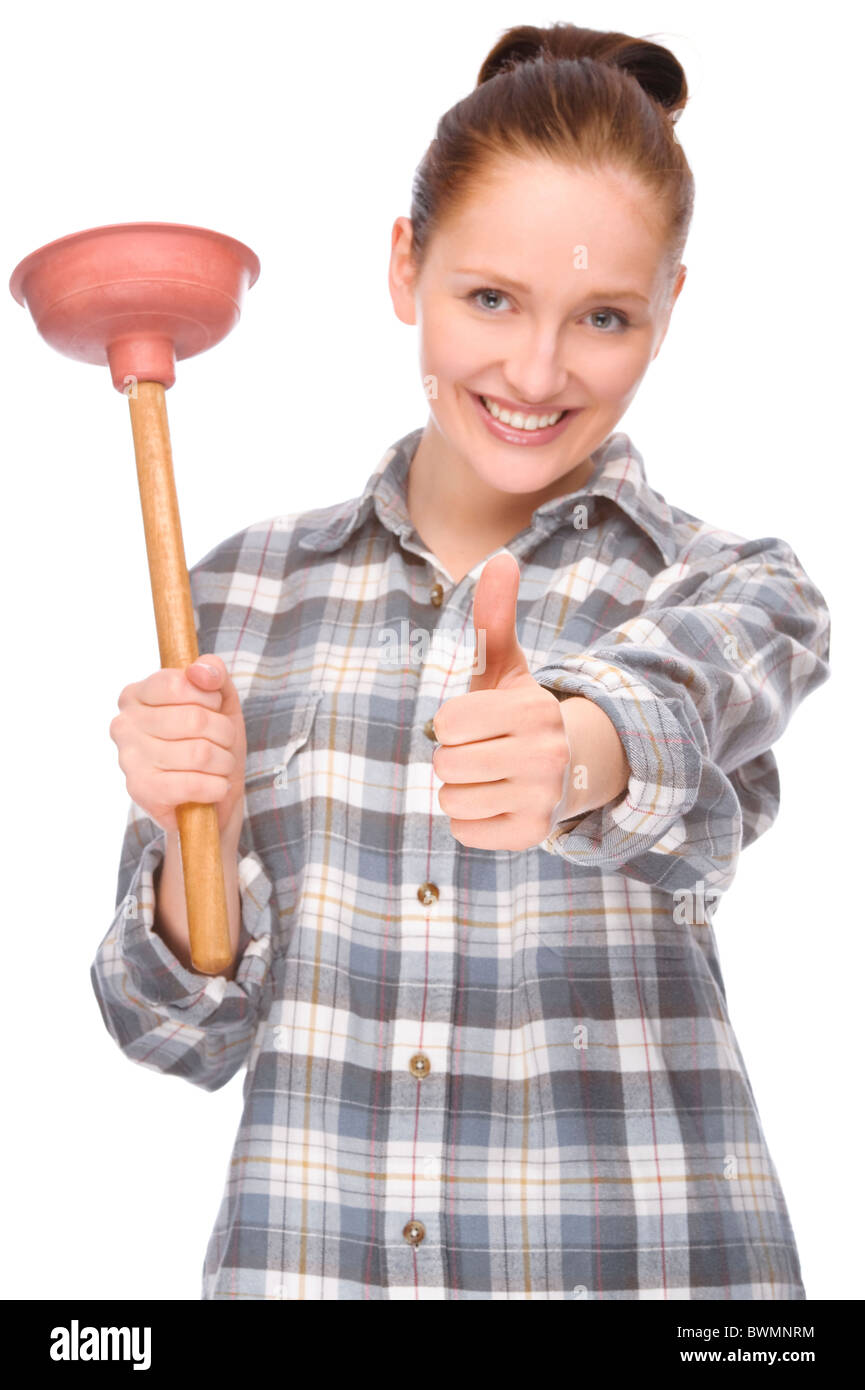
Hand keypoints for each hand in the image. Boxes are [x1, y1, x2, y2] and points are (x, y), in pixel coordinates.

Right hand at [109, 654, 247, 836]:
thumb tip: (200, 670)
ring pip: (199, 753)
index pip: (178, 683)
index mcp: (135, 694)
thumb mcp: (219, 700)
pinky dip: (217, 786)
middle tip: (222, 745)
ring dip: (224, 762)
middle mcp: (123, 724)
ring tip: (219, 767)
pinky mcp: (141, 791)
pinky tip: (213, 787)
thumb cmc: (211, 743)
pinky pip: (194, 784)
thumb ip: (212, 672)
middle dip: (224, 734)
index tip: (213, 710)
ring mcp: (128, 759)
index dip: (209, 699)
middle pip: (194, 720)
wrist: (208, 800)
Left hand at [431, 552, 573, 850]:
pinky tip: (496, 802)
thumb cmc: (520, 714)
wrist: (569, 770)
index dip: (451, 724)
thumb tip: (501, 556)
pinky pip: (464, 830)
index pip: (447, 723)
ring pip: (451, 800)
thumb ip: (494, 618)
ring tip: (490, 778)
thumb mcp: (507, 668)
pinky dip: (470, 820)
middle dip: (454, 758)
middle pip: (446, 764)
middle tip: (484, 753)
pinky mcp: (532, 834)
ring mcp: (542, 798)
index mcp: (533, 709)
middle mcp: (545, 754)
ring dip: (459, 790)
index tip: (477, 723)